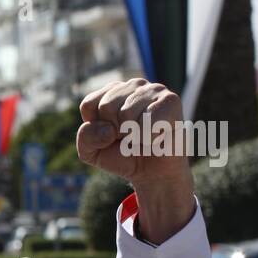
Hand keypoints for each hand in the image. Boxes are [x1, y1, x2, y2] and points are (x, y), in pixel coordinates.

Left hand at [76, 78, 193, 188]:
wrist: (153, 172)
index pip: (88, 105)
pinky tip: (157, 137)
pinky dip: (148, 138)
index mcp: (111, 92)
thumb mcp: (92, 151)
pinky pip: (148, 122)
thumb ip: (86, 137)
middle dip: (115, 132)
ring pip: (126, 115)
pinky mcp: (170, 100)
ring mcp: (152, 90)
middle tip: (130, 137)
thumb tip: (107, 129)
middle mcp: (132, 85)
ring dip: (133, 136)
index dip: (97, 129)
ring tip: (143, 137)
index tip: (110, 135)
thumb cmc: (123, 156)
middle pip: (106, 107)